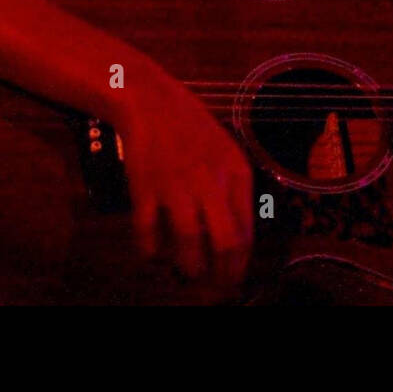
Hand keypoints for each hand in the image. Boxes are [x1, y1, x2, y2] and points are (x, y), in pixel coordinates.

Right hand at [115, 72, 253, 292]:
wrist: (152, 100)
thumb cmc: (191, 127)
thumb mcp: (225, 152)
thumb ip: (233, 190)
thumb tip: (237, 236)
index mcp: (235, 173)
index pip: (246, 230)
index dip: (241, 264)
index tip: (235, 280)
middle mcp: (211, 182)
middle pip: (226, 242)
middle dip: (223, 275)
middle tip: (216, 291)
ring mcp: (177, 186)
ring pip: (190, 244)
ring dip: (189, 269)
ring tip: (188, 276)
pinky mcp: (146, 188)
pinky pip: (148, 233)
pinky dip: (150, 251)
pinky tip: (152, 254)